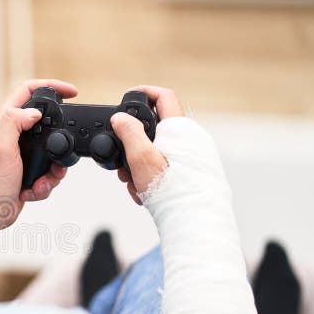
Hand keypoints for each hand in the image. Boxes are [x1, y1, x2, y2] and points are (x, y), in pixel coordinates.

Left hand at [0, 79, 77, 230]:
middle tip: (61, 153)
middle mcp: (10, 132)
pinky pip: (48, 169)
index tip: (72, 92)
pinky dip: (46, 181)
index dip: (52, 86)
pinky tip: (34, 188)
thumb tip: (34, 112)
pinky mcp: (26, 167)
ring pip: (52, 149)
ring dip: (53, 168)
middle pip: (47, 121)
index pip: (29, 90)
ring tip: (41, 179)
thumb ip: (14, 121)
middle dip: (59, 139)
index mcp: (2, 120)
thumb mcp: (1, 146)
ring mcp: (19, 150)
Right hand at [111, 85, 183, 204]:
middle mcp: (190, 139)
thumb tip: (120, 118)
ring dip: (139, 163)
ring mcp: (192, 156)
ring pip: (157, 150)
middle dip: (133, 141)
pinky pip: (165, 165)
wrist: (193, 220)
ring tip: (132, 181)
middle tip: (122, 156)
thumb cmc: (172, 190)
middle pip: (156, 127)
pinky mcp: (192, 172)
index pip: (164, 97)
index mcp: (180, 129)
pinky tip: (143, 190)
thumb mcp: (141, 157)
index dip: (144, 92)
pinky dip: (150, 174)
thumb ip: (129, 133)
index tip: (128, 96)